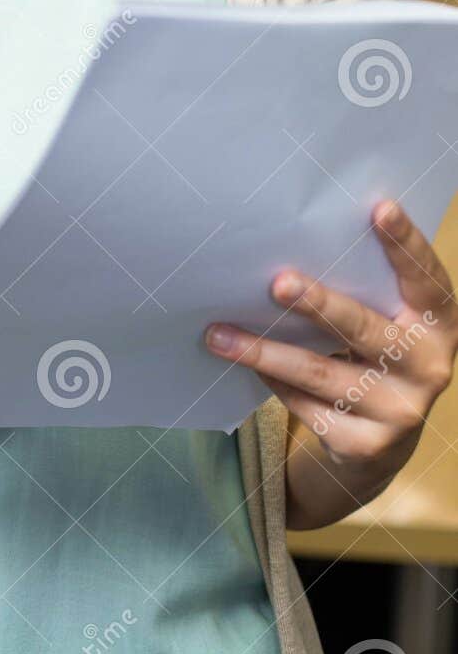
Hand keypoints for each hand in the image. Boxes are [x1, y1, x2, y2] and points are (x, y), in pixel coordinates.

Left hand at [204, 199, 457, 476]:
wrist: (384, 443)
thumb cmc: (375, 354)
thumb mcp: (385, 321)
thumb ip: (363, 291)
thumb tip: (289, 244)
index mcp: (438, 325)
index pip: (427, 280)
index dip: (406, 244)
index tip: (380, 207)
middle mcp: (428, 368)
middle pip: (364, 329)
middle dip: (318, 304)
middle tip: (277, 282)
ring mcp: (399, 411)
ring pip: (320, 372)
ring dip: (264, 350)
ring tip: (218, 333)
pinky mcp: (366, 446)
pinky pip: (306, 405)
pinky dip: (272, 380)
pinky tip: (244, 362)